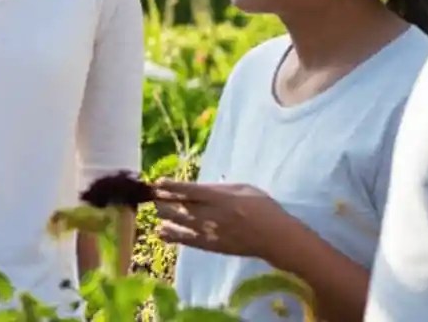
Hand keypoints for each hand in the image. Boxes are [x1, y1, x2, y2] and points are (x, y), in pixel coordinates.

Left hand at [153, 180, 297, 260]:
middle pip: (180, 206)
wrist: (274, 237)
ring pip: (180, 222)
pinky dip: (172, 236)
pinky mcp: (211, 246)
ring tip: (156, 210)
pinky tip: (161, 232)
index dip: (172, 187)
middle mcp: (212, 214)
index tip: (157, 182)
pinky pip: (187, 240)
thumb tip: (202, 187)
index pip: (190, 191)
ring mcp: (210, 231)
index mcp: (220, 197)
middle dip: (164, 200)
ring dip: (165, 215)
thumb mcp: (243, 188)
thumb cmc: (262, 207)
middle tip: (153, 195)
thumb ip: (220, 188)